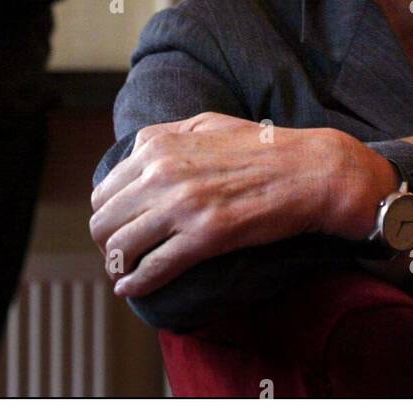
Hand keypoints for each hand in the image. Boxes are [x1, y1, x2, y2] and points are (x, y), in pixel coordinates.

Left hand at [89, 114, 339, 297]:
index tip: (118, 227)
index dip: (106, 214)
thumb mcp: (206, 123)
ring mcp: (182, 205)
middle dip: (106, 242)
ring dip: (118, 266)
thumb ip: (165, 136)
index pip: (104, 190)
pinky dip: (136, 283)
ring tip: (126, 272)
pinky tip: (132, 289)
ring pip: (120, 247)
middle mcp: (162, 173)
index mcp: (158, 146)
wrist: (309, 171)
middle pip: (104, 220)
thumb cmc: (262, 147)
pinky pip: (152, 268)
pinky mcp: (204, 237)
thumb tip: (135, 155)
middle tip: (120, 254)